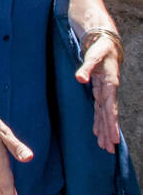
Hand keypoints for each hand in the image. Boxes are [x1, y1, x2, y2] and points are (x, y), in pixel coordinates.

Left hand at [75, 37, 120, 151]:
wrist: (105, 45)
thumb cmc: (100, 50)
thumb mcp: (93, 57)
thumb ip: (86, 69)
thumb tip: (80, 79)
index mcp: (110, 86)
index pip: (111, 110)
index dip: (111, 125)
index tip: (114, 138)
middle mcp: (109, 93)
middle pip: (109, 117)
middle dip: (109, 133)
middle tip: (110, 149)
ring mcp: (105, 94)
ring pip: (105, 116)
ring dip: (105, 131)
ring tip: (105, 146)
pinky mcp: (100, 93)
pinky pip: (100, 111)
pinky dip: (99, 122)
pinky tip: (97, 132)